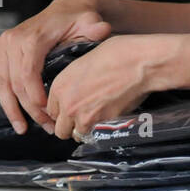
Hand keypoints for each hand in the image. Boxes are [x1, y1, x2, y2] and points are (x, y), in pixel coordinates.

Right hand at [0, 0, 113, 133]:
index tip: (49, 112)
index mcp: (32, 38)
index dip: (35, 96)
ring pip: (1, 82)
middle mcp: (13, 41)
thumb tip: (101, 30)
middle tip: (46, 126)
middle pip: (15, 82)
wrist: (66, 9)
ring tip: (22, 129)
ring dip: (10, 108)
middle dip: (29, 109)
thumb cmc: (78, 19)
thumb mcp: (88, 21)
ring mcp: (4, 45)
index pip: (28, 73)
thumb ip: (94, 28)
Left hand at [47, 34, 177, 140]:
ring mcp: (86, 117)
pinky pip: (96, 135)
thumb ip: (74, 80)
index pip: (51, 111)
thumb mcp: (85, 61)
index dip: (62, 111)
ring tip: (96, 120)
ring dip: (85, 130)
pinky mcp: (104, 125)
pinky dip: (100, 131)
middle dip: (69, 126)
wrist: (138, 64)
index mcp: (60, 87)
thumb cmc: (117, 54)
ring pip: (77, 135)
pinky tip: (108, 119)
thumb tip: (78, 88)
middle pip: (60, 130)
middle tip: (80, 119)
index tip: (70, 110)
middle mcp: (69, 105)